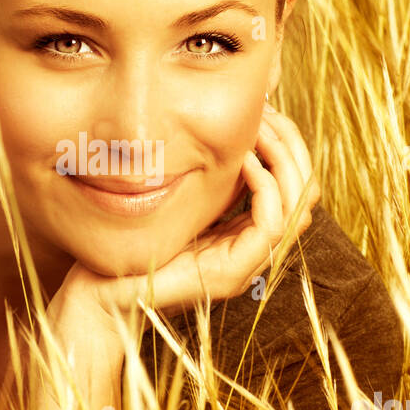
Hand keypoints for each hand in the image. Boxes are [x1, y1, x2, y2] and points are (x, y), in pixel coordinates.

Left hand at [54, 102, 321, 328]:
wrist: (102, 296)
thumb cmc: (132, 245)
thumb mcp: (178, 203)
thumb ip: (205, 181)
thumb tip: (222, 134)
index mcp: (246, 236)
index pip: (296, 189)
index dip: (289, 147)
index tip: (268, 113)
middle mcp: (254, 253)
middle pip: (306, 195)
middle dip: (292, 146)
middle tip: (269, 113)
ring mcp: (246, 266)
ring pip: (298, 208)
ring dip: (283, 160)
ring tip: (259, 130)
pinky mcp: (231, 275)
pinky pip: (270, 225)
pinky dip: (264, 186)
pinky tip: (243, 160)